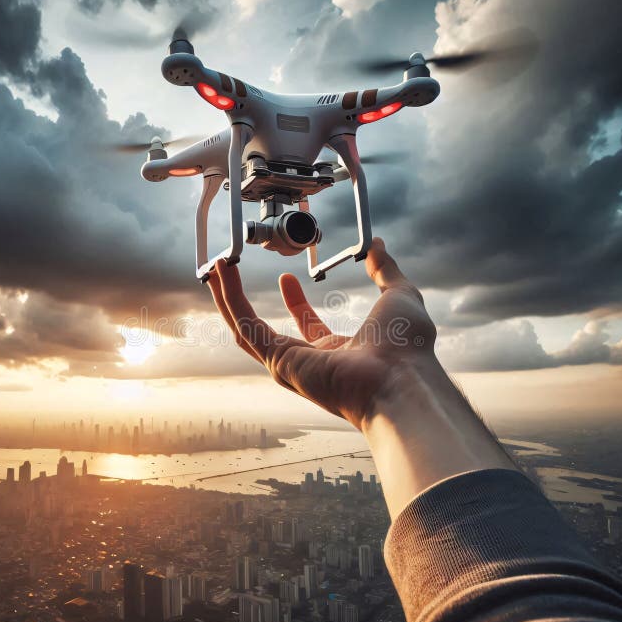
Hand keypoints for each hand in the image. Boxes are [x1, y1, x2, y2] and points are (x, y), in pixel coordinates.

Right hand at [207, 237, 436, 429]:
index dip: (296, 302)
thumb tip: (376, 244)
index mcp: (339, 351)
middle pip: (267, 331)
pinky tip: (221, 274)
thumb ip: (385, 269)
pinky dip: (230, 298)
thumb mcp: (398, 294)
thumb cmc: (406, 348)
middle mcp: (310, 362)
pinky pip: (245, 325)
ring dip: (227, 298)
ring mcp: (290, 364)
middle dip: (246, 304)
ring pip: (246, 329)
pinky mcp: (278, 361)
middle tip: (232, 277)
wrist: (401, 377)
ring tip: (214, 269)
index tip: (286, 278)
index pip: (308, 327)